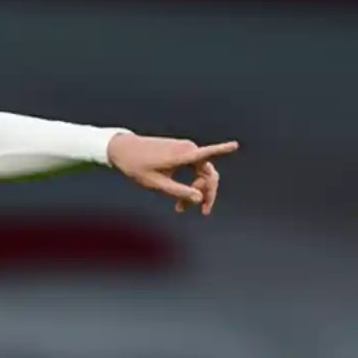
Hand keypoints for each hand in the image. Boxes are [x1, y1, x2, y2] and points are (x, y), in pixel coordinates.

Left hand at [107, 133, 239, 215]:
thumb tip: (200, 198)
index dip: (222, 149)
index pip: (206, 153)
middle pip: (208, 173)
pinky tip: (179, 199)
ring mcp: (184, 149)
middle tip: (201, 212)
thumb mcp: (156, 184)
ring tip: (180, 208)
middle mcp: (187, 149)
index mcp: (182, 155)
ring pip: (200, 173)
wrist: (122, 150)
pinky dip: (189, 184)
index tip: (235, 145)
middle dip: (206, 193)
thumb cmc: (137, 167)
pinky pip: (193, 169)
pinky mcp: (180, 152)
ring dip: (195, 191)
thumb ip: (178, 192)